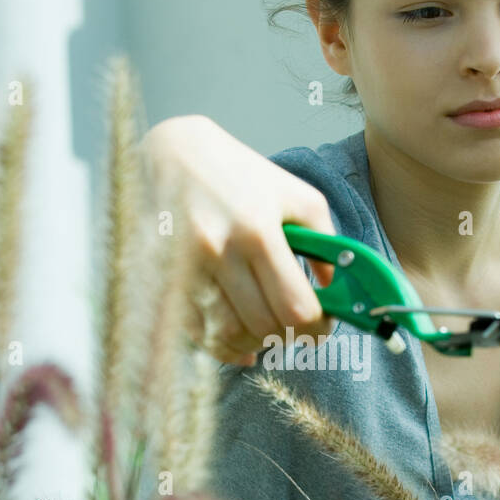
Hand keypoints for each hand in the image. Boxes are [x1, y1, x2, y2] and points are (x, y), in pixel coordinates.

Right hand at [140, 115, 335, 366]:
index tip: (321, 328)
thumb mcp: (295, 195)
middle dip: (288, 336)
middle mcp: (219, 251)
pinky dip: (224, 347)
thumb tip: (337, 292)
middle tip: (296, 330)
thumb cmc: (241, 174)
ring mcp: (186, 268)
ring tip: (269, 334)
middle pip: (263, 326)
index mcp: (257, 230)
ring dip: (256, 345)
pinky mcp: (163, 278)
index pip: (295, 307)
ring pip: (228, 336)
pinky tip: (240, 343)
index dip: (316, 328)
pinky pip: (197, 333)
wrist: (172, 152)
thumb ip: (326, 243)